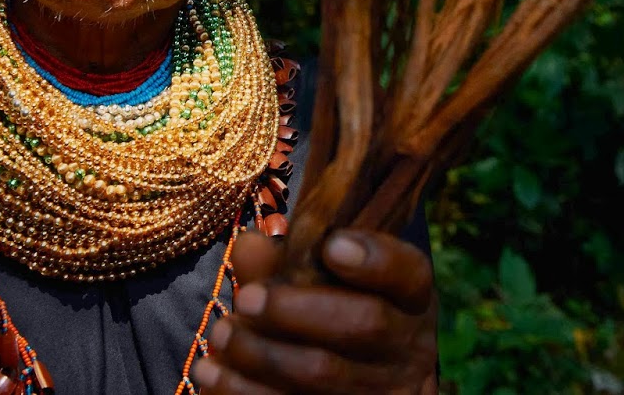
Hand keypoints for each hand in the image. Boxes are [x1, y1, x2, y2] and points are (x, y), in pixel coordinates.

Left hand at [191, 229, 438, 394]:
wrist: (367, 385)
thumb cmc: (341, 312)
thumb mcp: (329, 282)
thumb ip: (291, 260)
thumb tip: (248, 243)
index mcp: (410, 295)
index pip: (407, 271)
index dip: (374, 259)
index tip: (332, 245)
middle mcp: (409, 344)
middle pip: (363, 324)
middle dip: (296, 309)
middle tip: (245, 299)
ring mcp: (386, 390)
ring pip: (325, 374)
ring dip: (262, 355)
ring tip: (220, 335)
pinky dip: (247, 392)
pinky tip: (213, 374)